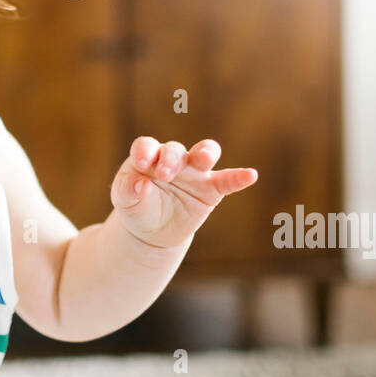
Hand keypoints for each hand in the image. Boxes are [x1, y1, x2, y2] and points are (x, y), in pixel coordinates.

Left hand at [111, 137, 257, 250]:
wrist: (153, 231)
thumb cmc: (137, 207)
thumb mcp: (125, 200)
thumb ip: (128, 189)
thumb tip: (141, 183)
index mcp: (148, 157)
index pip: (147, 146)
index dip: (145, 151)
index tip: (142, 164)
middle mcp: (172, 159)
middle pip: (174, 149)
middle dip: (170, 159)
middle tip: (165, 176)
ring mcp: (194, 172)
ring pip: (204, 153)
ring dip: (205, 152)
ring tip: (205, 158)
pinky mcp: (211, 189)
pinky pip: (227, 180)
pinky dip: (239, 177)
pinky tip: (251, 175)